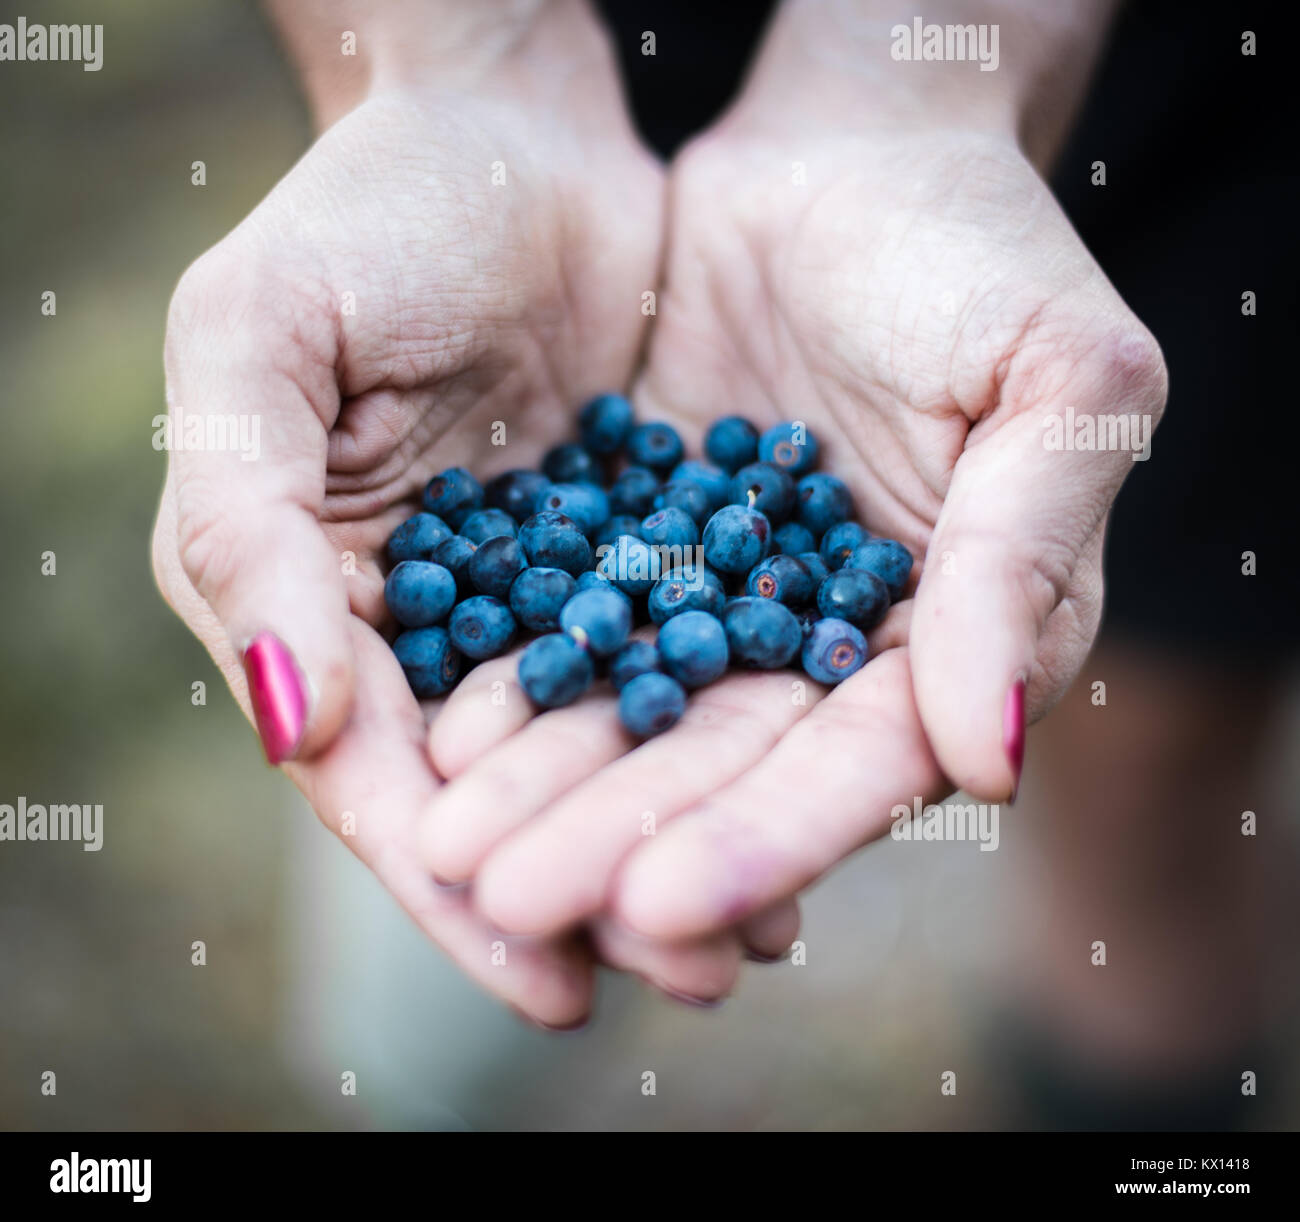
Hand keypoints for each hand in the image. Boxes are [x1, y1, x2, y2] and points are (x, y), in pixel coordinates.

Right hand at [151, 1, 703, 1022]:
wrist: (503, 134)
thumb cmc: (360, 222)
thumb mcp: (257, 347)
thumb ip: (246, 526)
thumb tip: (286, 719)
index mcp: (321, 607)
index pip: (381, 780)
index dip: (454, 884)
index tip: (544, 975)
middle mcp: (434, 627)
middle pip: (512, 794)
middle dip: (597, 888)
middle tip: (697, 978)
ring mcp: (544, 596)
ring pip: (610, 749)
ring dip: (679, 837)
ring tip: (767, 931)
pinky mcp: (642, 550)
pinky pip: (688, 660)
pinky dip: (731, 730)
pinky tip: (795, 788)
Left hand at [419, 10, 1165, 945]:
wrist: (848, 162)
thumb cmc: (981, 254)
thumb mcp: (1056, 382)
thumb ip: (1020, 561)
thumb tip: (993, 757)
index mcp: (953, 642)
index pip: (859, 765)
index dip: (768, 837)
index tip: (666, 903)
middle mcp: (829, 655)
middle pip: (721, 767)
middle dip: (618, 840)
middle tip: (508, 903)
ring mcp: (721, 611)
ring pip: (629, 718)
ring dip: (542, 791)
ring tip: (448, 851)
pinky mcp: (631, 556)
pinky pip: (565, 628)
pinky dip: (509, 683)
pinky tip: (435, 735)